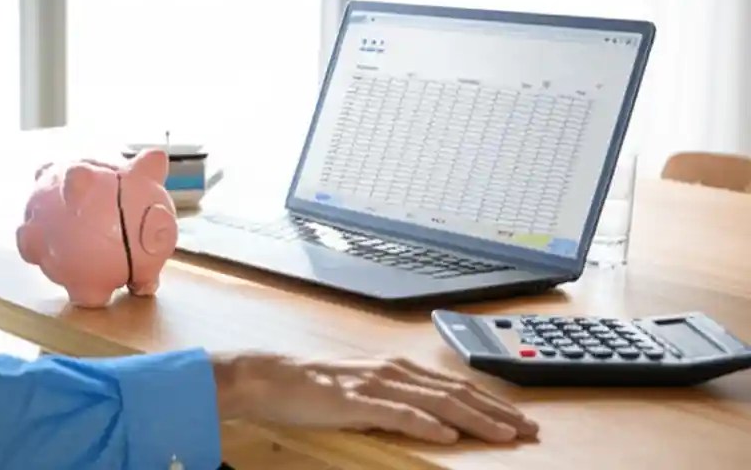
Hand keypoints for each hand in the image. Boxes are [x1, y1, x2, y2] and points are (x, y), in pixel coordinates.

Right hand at [211, 352, 538, 443]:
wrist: (275, 378)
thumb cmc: (317, 389)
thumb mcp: (366, 393)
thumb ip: (398, 402)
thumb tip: (434, 422)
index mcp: (398, 369)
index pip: (456, 386)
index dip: (491, 402)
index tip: (520, 419)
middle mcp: (394, 371)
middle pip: (456, 392)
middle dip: (497, 412)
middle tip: (529, 430)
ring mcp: (377, 384)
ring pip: (437, 402)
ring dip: (475, 419)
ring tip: (504, 434)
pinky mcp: (358, 401)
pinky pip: (399, 413)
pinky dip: (427, 424)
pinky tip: (448, 435)